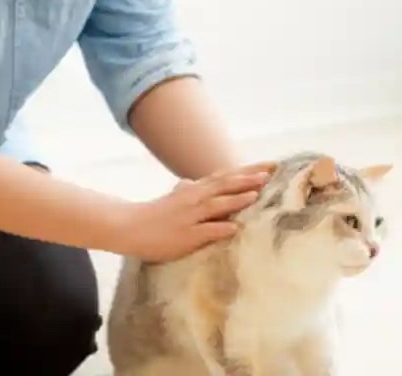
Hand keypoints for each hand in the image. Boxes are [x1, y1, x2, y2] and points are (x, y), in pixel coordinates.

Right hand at [114, 161, 275, 261]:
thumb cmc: (155, 214)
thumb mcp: (174, 197)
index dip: (248, 170)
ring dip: (236, 199)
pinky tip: (234, 228)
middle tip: (271, 172)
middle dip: (249, 178)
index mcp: (195, 190)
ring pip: (216, 205)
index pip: (226, 176)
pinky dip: (219, 228)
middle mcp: (195, 199)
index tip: (271, 165)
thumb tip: (192, 182)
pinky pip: (204, 232)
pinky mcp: (184, 236)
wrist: (130, 226)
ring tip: (256, 193)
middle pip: (226, 185)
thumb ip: (187, 189)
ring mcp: (190, 217)